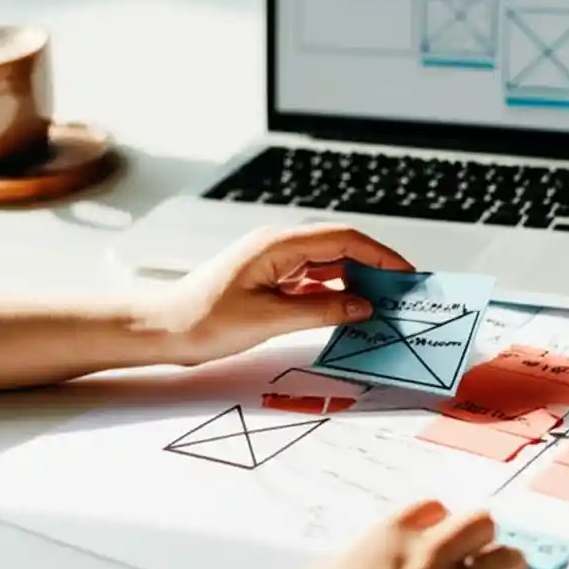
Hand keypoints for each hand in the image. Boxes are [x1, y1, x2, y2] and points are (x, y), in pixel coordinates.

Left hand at [137, 223, 412, 364]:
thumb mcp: (270, 319)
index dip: (380, 254)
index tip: (406, 274)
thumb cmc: (203, 320)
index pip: (344, 239)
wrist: (162, 329)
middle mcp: (279, 247)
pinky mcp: (271, 280)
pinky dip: (336, 295)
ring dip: (358, 282)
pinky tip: (351, 312)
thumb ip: (322, 311)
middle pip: (341, 249)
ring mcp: (275, 263)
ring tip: (384, 304)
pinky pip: (314, 282)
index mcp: (278, 245)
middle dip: (376, 267)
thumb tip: (363, 307)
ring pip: (329, 266)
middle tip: (403, 292)